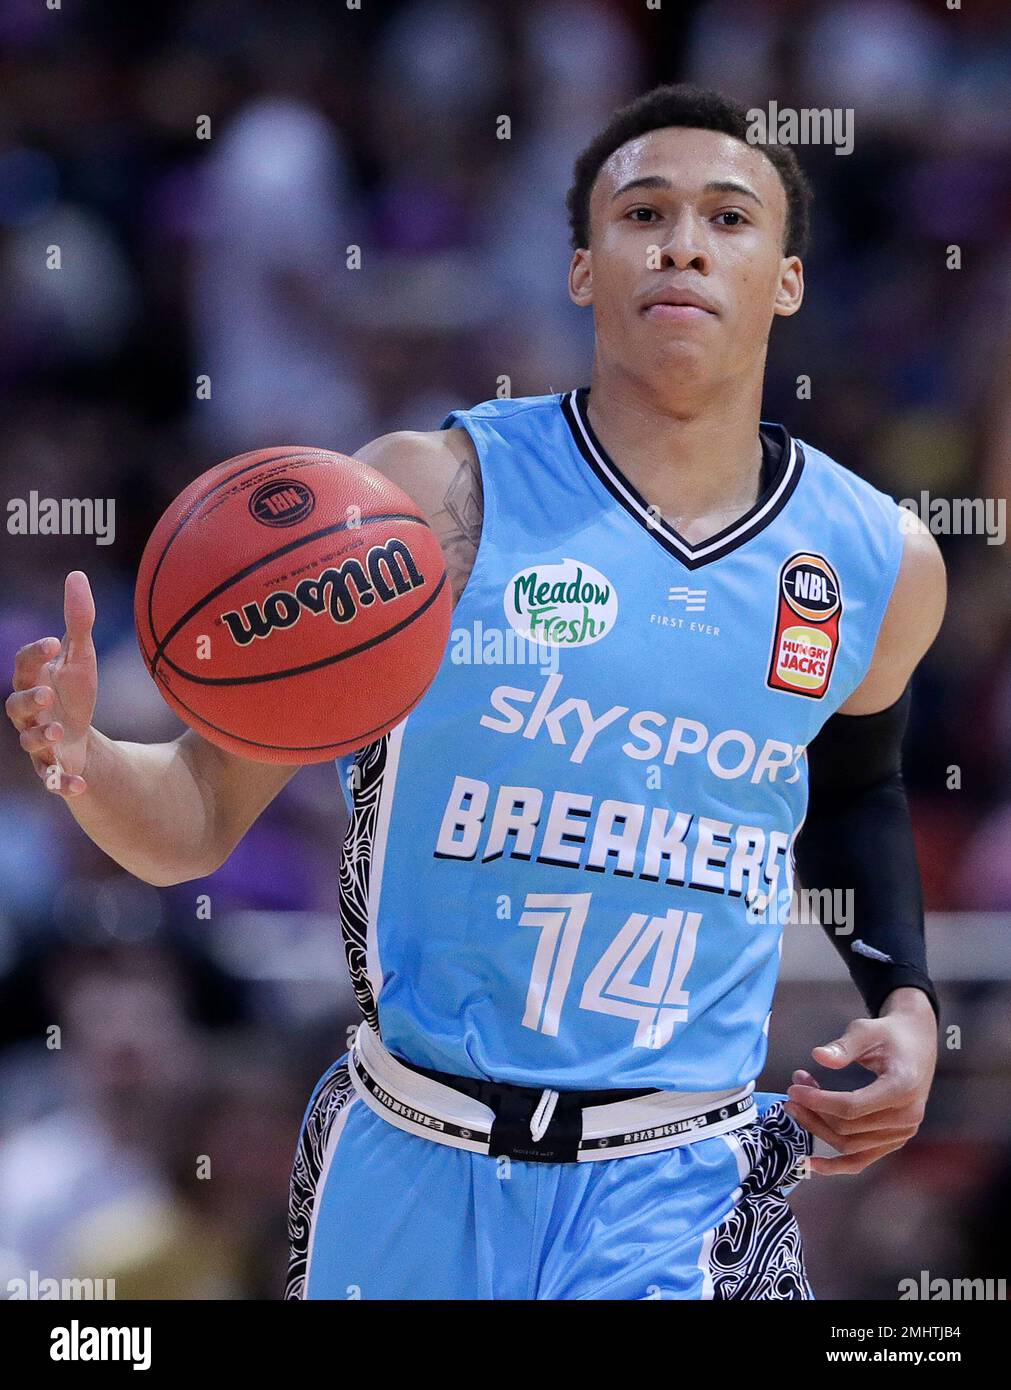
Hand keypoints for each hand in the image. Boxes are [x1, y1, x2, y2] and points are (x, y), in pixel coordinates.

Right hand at [5, 570, 97, 795]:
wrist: (80, 737)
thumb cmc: (74, 692)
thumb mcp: (83, 657)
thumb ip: (79, 621)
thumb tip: (77, 575)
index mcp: (33, 680)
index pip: (24, 665)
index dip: (35, 654)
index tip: (55, 641)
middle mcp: (28, 713)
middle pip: (16, 707)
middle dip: (29, 701)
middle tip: (47, 696)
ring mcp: (37, 741)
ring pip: (30, 742)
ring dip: (42, 738)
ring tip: (61, 731)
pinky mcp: (51, 767)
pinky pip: (51, 778)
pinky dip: (63, 783)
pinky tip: (79, 785)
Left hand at [784, 988, 936, 1174]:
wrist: (916, 1043)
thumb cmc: (889, 1034)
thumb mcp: (867, 1030)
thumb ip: (844, 1045)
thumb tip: (818, 1056)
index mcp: (902, 1088)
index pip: (852, 1107)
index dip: (818, 1102)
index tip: (794, 1089)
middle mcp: (906, 1117)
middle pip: (848, 1129)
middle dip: (813, 1113)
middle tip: (791, 1094)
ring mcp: (902, 1132)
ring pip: (850, 1145)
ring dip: (817, 1129)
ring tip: (796, 1106)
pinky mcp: (895, 1140)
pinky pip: (862, 1159)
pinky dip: (836, 1165)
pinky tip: (811, 1163)